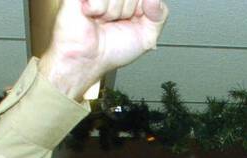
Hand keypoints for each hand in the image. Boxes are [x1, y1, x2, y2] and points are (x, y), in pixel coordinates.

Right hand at [39, 0, 167, 100]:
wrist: (87, 60)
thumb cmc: (111, 49)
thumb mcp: (147, 36)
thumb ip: (159, 15)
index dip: (142, 9)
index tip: (131, 20)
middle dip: (127, 12)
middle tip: (112, 22)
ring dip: (111, 12)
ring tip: (100, 19)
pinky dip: (97, 8)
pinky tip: (89, 13)